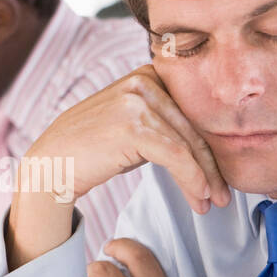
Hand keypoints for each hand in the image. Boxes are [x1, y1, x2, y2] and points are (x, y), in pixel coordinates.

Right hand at [28, 64, 227, 212]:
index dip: (211, 145)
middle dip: (212, 166)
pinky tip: (199, 197)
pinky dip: (192, 179)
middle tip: (224, 195)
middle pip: (193, 128)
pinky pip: (175, 155)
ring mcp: (136, 100)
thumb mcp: (133, 124)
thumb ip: (164, 121)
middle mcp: (143, 80)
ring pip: (187, 145)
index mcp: (147, 73)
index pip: (192, 111)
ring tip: (211, 202)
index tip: (221, 174)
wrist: (52, 163)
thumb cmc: (93, 149)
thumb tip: (206, 145)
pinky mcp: (132, 126)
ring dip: (204, 179)